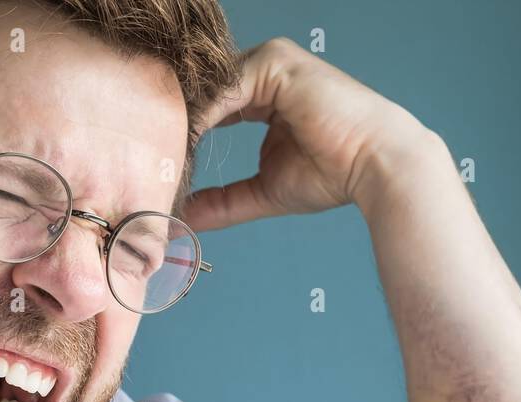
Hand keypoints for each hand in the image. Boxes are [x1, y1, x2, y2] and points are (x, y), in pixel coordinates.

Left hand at [181, 37, 432, 232]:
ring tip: (158, 152)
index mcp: (262, 94)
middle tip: (145, 158)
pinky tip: (185, 140)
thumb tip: (186, 220)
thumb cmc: (333, 175)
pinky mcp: (276, 63)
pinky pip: (226, 87)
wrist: (375, 166)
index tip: (157, 166)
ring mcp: (270, 61)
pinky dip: (204, 113)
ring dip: (185, 118)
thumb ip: (224, 202)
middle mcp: (264, 71)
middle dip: (177, 123)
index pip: (210, 108)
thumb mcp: (264, 190)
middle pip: (206, 93)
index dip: (184, 136)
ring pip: (211, 88)